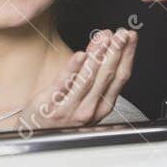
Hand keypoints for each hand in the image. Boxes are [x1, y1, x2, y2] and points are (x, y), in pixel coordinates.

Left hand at [20, 28, 137, 132]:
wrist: (36, 133)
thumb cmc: (62, 114)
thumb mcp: (86, 99)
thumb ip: (96, 76)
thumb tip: (107, 46)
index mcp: (101, 107)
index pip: (120, 78)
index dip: (127, 56)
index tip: (131, 37)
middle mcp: (88, 110)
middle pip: (106, 76)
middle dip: (116, 52)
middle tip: (121, 33)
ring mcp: (69, 108)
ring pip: (88, 79)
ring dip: (98, 55)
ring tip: (105, 38)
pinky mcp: (50, 105)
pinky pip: (64, 84)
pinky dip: (73, 69)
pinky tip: (80, 55)